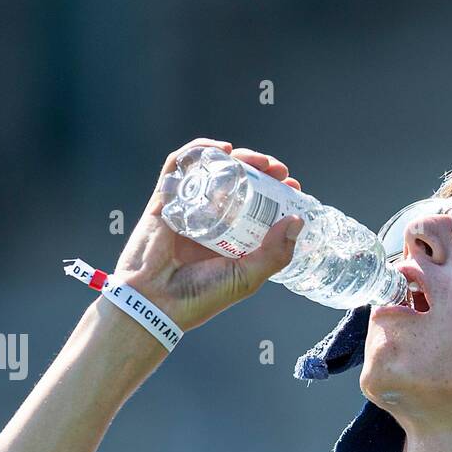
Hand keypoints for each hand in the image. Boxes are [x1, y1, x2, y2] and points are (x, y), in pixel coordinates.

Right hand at [111, 138, 304, 329]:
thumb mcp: (247, 278)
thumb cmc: (199, 296)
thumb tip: (296, 221)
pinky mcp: (165, 199)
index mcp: (232, 240)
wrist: (155, 301)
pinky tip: (221, 149)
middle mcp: (212, 221)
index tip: (292, 187)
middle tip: (278, 170)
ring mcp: (188, 208)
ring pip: (214, 171)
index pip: (258, 208)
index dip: (277, 194)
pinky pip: (180, 166)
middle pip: (239, 185)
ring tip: (257, 160)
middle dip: (261, 172)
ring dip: (238, 159)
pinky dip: (199, 150)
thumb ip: (273, 254)